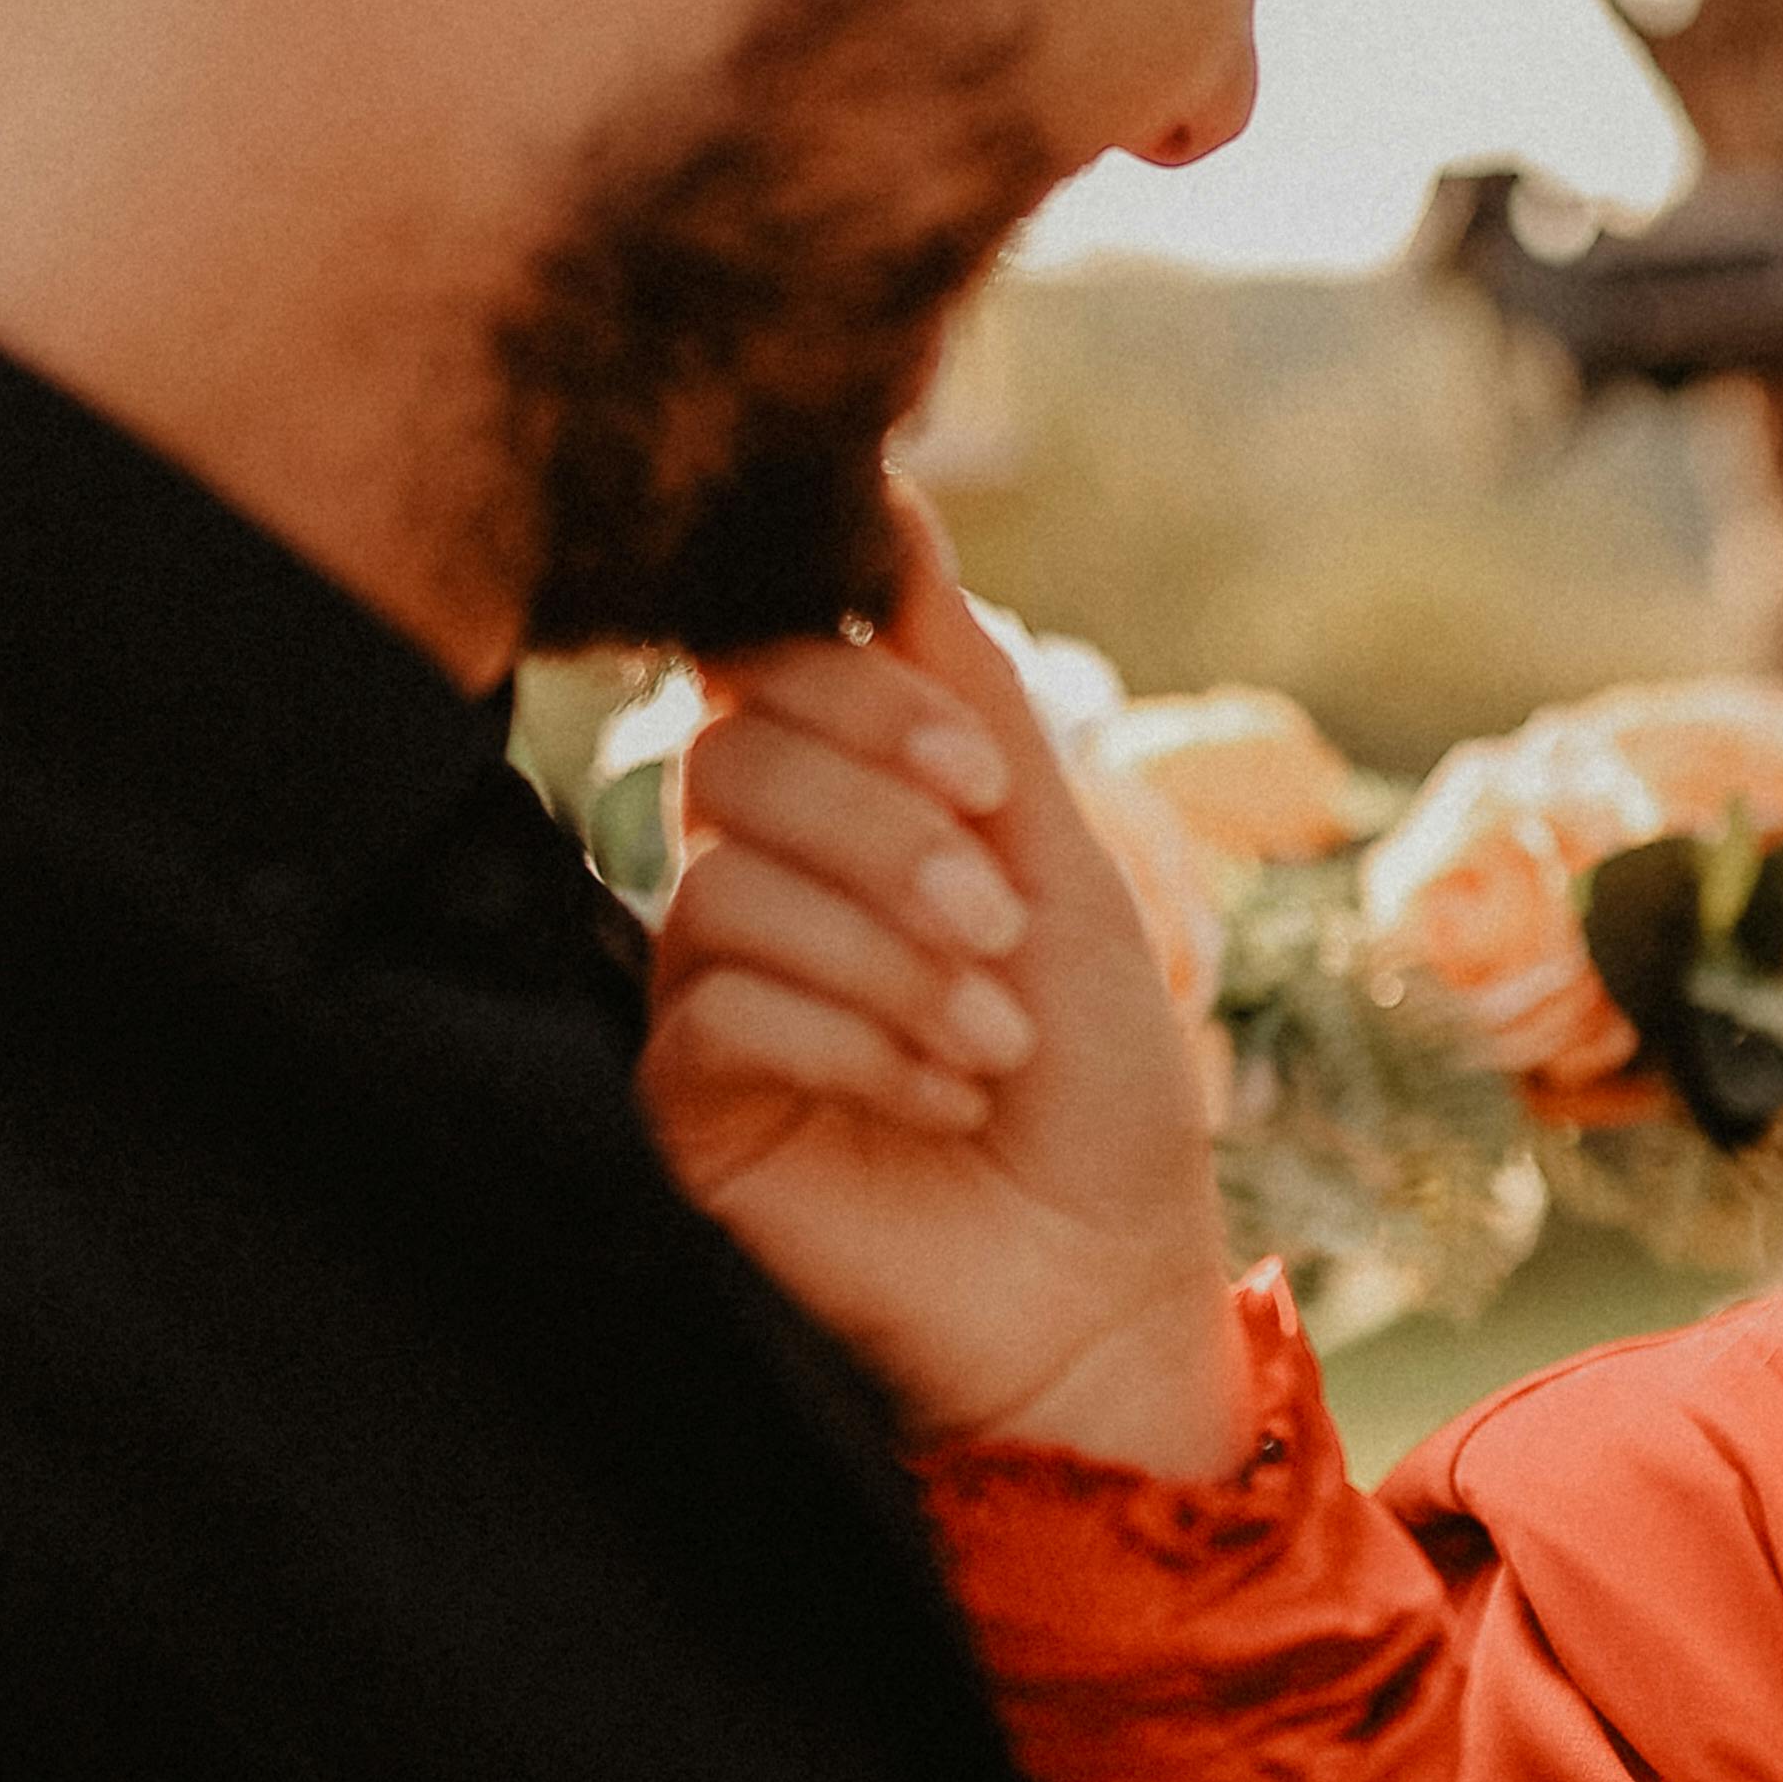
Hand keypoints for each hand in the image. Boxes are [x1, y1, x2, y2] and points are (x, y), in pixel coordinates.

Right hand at [637, 490, 1251, 1473]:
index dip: (862, 694)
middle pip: (732, 756)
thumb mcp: (1063, 863)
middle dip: (889, 830)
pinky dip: (853, 1041)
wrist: (1104, 1286)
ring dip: (893, 957)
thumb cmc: (1098, 1086)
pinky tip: (939, 1103)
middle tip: (1000, 928)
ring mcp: (704, 987)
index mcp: (841, 805)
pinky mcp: (678, 1100)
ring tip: (992, 1048)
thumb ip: (966, 693)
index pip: (767, 663)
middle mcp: (751, 878)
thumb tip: (887, 496)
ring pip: (725, 881)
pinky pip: (714, 1007)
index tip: (988, 776)